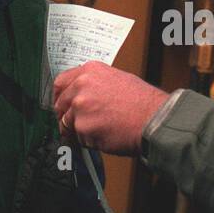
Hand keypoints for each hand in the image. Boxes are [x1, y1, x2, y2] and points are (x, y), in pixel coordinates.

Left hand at [53, 61, 169, 156]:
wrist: (154, 119)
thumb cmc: (143, 103)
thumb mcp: (118, 79)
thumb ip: (95, 84)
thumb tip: (84, 94)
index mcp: (90, 71)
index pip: (61, 82)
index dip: (59, 97)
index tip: (61, 104)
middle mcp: (81, 86)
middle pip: (60, 105)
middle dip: (67, 116)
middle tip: (79, 124)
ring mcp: (80, 107)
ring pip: (68, 123)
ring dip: (80, 130)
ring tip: (101, 129)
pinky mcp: (83, 127)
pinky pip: (78, 138)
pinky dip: (89, 141)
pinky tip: (106, 135)